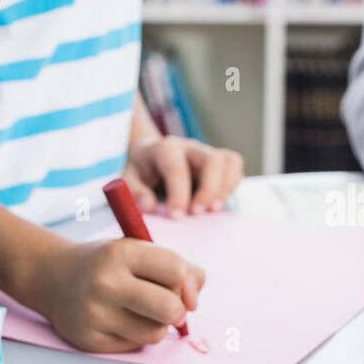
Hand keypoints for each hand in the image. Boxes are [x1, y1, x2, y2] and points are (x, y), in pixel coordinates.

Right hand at [41, 236, 204, 351]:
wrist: (52, 277)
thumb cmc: (104, 263)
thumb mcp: (135, 250)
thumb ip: (173, 265)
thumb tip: (198, 289)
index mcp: (121, 252)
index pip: (176, 270)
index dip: (189, 283)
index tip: (186, 290)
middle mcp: (106, 283)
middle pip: (169, 308)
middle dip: (178, 310)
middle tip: (169, 306)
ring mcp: (95, 314)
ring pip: (155, 333)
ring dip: (158, 326)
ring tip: (142, 312)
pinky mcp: (89, 340)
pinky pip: (134, 346)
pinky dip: (136, 336)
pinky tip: (120, 321)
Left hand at [124, 134, 242, 216]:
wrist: (149, 156)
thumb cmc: (140, 170)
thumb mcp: (128, 178)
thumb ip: (134, 191)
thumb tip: (149, 206)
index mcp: (166, 149)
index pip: (177, 168)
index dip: (178, 194)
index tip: (175, 216)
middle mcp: (190, 147)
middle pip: (212, 160)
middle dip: (209, 189)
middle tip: (197, 214)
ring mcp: (207, 152)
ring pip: (229, 161)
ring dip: (225, 188)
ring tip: (212, 210)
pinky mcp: (219, 161)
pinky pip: (235, 167)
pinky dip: (231, 186)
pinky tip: (217, 204)